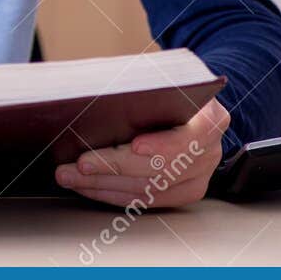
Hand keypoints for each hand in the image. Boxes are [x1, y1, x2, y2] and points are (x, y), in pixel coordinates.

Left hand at [54, 98, 230, 207]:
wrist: (188, 107)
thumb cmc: (168, 89)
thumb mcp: (161, 80)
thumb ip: (141, 87)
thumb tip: (93, 91)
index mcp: (211, 119)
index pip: (189, 137)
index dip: (163, 145)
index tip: (134, 146)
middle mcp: (209, 152)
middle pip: (161, 168)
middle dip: (115, 166)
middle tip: (80, 164)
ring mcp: (198, 177)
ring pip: (148, 189)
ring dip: (103, 184)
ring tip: (70, 176)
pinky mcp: (182, 192)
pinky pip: (144, 199)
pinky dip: (111, 193)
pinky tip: (85, 185)